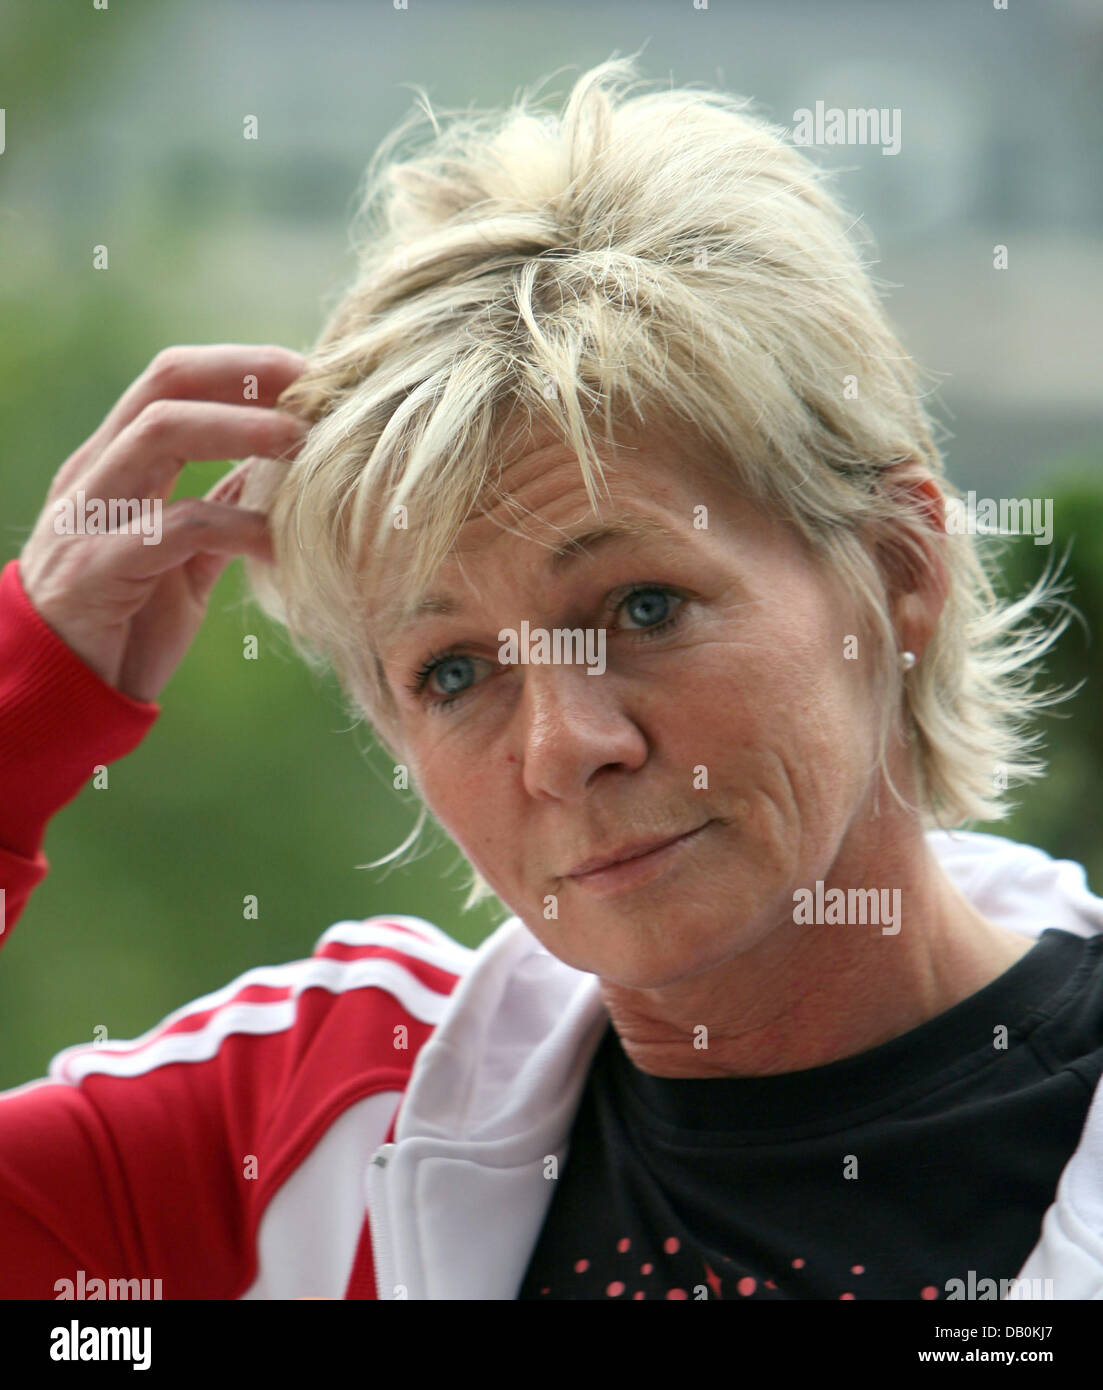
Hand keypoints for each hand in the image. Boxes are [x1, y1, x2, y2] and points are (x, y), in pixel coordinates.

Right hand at [19, 344, 307, 701]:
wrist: (62, 695)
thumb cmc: (123, 624)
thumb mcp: (179, 556)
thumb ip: (216, 508)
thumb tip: (270, 470)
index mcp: (115, 464)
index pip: (173, 381)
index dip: (242, 366)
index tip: (312, 373)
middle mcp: (96, 475)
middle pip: (166, 385)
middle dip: (246, 374)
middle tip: (317, 386)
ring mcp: (90, 516)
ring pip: (161, 433)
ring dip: (243, 428)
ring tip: (305, 441)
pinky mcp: (98, 568)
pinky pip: (177, 526)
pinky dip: (239, 525)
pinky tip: (284, 542)